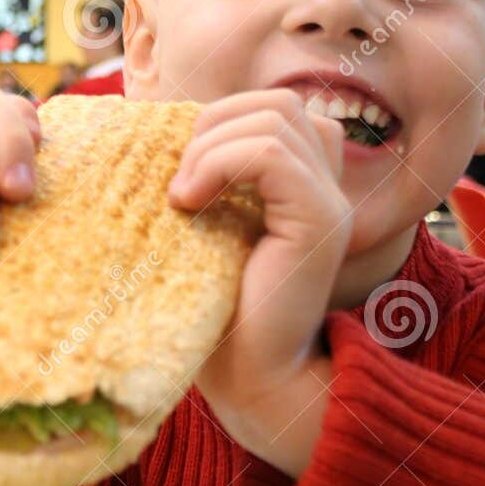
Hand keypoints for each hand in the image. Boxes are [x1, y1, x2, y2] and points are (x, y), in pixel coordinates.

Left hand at [168, 90, 352, 475]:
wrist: (252, 381)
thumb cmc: (216, 315)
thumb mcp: (203, 232)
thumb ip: (206, 180)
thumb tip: (154, 127)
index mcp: (304, 186)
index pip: (273, 109)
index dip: (218, 122)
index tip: (178, 172)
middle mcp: (327, 188)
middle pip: (275, 104)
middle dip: (212, 125)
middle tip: (178, 183)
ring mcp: (330, 203)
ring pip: (274, 118)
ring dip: (210, 145)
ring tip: (181, 197)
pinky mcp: (319, 223)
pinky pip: (270, 154)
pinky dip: (219, 163)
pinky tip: (188, 203)